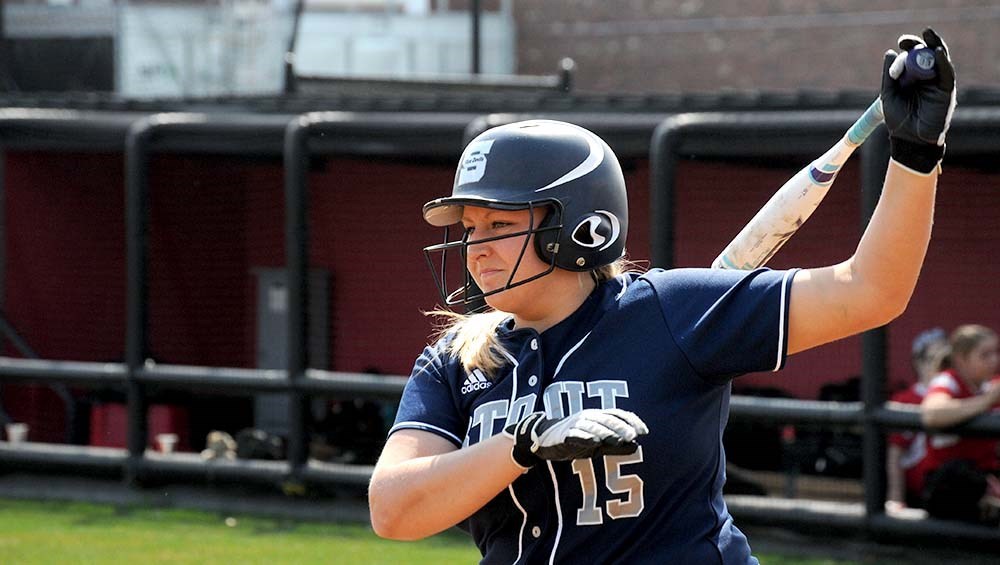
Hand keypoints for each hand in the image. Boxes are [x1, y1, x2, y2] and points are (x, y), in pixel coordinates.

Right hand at [504, 408, 648, 468]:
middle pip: (607, 419)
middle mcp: (588, 417)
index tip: (644, 431)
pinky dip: (585, 437)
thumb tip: (637, 447)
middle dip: (621, 427)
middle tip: (633, 435)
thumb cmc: (574, 439)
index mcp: (597, 416)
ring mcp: (575, 424)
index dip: (631, 421)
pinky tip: (594, 442)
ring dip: (606, 432)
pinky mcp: (564, 434)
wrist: (543, 438)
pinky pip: (576, 435)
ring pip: (593, 426)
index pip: (617, 414)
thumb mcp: (597, 444)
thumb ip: (615, 446)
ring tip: (618, 439)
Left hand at [880, 28, 956, 173]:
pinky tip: (937, 52)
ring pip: (938, 59)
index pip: (912, 57)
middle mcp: (926, 78)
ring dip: (933, 45)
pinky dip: (943, 61)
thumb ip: (889, 75)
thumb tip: (890, 52)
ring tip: (927, 34)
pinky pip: (947, 72)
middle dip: (919, 44)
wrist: (910, 139)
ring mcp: (937, 82)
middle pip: (926, 54)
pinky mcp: (946, 89)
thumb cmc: (898, 119)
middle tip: (908, 39)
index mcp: (912, 78)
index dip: (908, 48)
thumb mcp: (889, 94)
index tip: (900, 42)